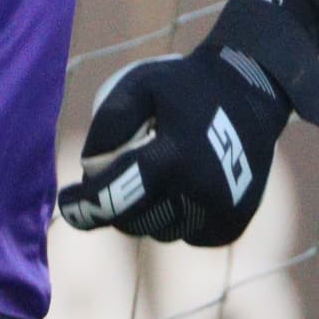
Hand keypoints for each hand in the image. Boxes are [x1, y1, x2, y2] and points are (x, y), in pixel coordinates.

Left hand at [57, 0, 318, 245]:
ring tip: (159, 171)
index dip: (85, 208)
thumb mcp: (139, 84)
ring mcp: (220, 213)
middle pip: (133, 221)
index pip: (116, 198)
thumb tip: (89, 171)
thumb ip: (107, 125)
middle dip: (116, 204)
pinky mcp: (231, 226)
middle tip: (119, 172)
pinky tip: (182, 185)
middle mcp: (200, 191)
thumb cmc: (186, 86)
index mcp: (175, 157)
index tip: (67, 204)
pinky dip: (176, 216)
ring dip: (148, 210)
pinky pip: (186, 233)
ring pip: (159, 230)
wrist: (251, 92)